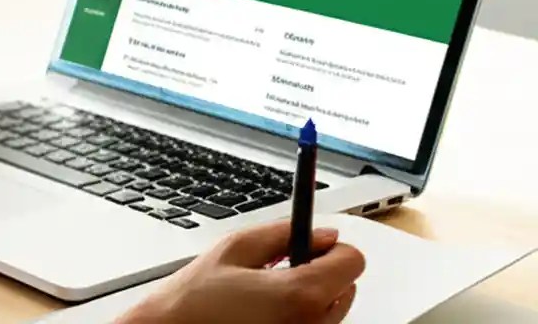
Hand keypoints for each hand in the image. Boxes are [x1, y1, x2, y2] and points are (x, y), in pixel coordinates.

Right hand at [119, 220, 364, 323]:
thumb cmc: (195, 300)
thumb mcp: (235, 249)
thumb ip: (283, 235)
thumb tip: (321, 233)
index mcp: (300, 294)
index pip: (353, 260)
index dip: (332, 247)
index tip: (313, 245)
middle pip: (347, 287)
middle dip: (321, 272)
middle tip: (281, 269)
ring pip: (332, 309)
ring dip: (311, 296)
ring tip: (266, 295)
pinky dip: (299, 316)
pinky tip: (265, 313)